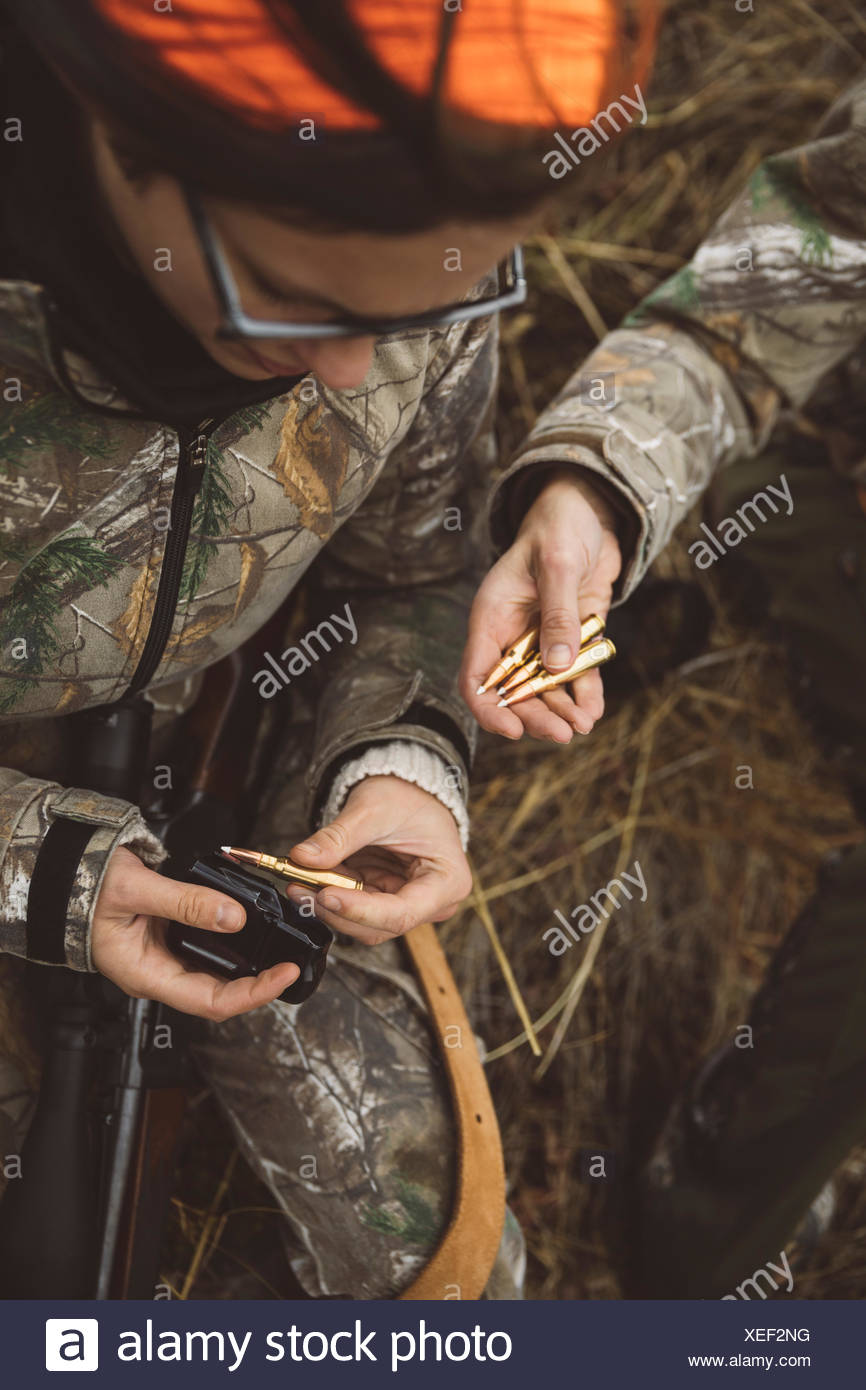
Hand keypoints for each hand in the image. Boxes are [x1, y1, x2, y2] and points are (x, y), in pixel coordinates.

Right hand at [91, 846, 299, 1017]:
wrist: (63, 874)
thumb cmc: (86, 886)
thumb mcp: (136, 889)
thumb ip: (185, 903)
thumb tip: (233, 917)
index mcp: (145, 975)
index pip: (210, 1002)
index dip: (253, 994)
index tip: (283, 974)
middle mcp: (157, 973)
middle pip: (218, 993)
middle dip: (258, 982)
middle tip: (291, 961)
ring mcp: (163, 959)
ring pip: (214, 973)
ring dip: (248, 965)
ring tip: (279, 948)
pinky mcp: (167, 941)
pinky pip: (206, 951)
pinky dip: (231, 942)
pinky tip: (249, 929)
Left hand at [285, 774, 471, 945]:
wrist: (410, 789)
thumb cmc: (408, 797)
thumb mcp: (373, 810)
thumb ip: (338, 837)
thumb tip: (302, 857)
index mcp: (447, 882)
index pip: (401, 913)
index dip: (359, 911)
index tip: (324, 896)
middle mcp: (432, 903)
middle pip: (379, 925)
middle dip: (336, 908)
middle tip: (299, 886)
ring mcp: (408, 903)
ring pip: (362, 922)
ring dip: (328, 904)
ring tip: (300, 877)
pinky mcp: (385, 899)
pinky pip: (354, 907)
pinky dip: (330, 893)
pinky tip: (312, 876)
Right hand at [460, 468, 621, 741]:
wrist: (590, 507)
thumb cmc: (561, 525)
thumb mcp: (558, 565)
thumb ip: (558, 615)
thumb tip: (556, 666)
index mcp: (492, 618)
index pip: (478, 676)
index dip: (490, 708)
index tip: (514, 729)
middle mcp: (512, 634)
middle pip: (515, 690)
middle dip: (536, 715)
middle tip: (562, 734)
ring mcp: (543, 638)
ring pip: (545, 688)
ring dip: (562, 710)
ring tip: (583, 726)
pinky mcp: (573, 636)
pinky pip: (575, 674)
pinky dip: (584, 693)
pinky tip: (594, 711)